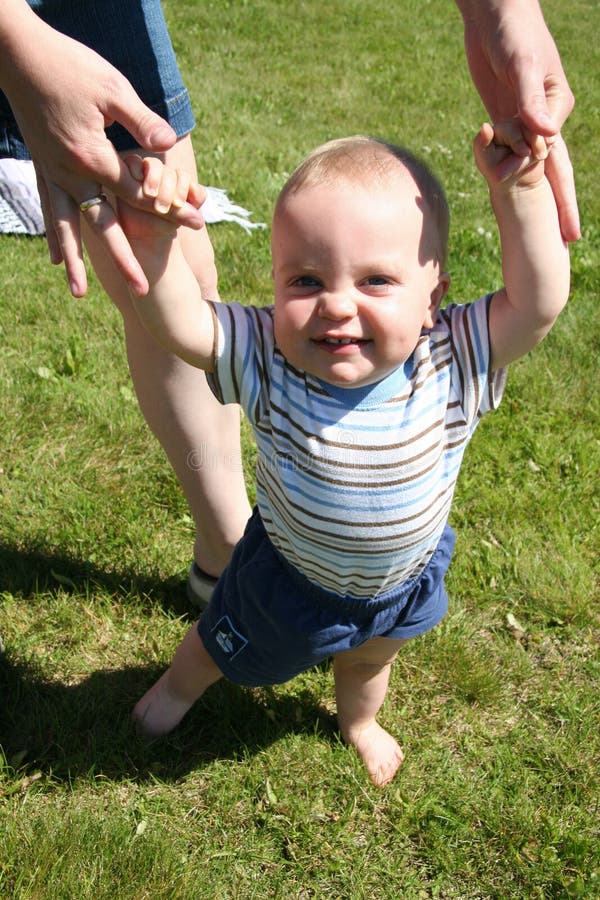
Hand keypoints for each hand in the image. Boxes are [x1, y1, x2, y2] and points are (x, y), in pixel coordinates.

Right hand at [1, 12, 203, 296]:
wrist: (18, 55)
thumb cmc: (69, 65)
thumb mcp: (112, 89)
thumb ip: (141, 121)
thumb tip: (167, 144)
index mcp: (93, 158)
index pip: (140, 193)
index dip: (171, 209)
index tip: (198, 223)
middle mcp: (72, 174)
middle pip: (105, 227)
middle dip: (125, 260)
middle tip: (143, 290)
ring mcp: (54, 174)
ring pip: (68, 229)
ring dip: (75, 263)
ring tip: (80, 294)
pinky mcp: (42, 168)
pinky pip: (48, 210)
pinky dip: (53, 236)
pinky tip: (55, 260)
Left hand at [458, 0, 578, 240]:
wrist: (494, 12)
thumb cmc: (513, 31)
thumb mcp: (522, 64)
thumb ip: (530, 100)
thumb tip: (544, 136)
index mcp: (556, 109)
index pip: (553, 160)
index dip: (554, 196)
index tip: (559, 231)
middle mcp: (546, 119)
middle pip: (556, 171)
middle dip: (563, 208)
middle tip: (570, 242)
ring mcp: (527, 120)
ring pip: (535, 167)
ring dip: (542, 198)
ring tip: (548, 229)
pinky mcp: (507, 116)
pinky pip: (511, 153)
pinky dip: (513, 175)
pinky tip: (511, 196)